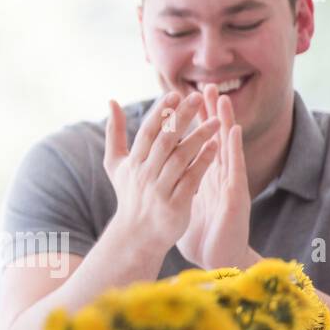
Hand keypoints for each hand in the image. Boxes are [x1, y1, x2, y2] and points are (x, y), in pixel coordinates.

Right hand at [104, 90, 219, 254]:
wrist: (136, 235)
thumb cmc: (128, 195)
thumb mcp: (114, 164)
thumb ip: (113, 132)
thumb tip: (112, 101)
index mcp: (133, 162)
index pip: (147, 131)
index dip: (160, 113)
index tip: (174, 95)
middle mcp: (145, 173)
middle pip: (165, 140)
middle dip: (182, 117)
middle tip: (198, 97)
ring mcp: (160, 189)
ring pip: (181, 157)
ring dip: (198, 137)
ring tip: (215, 121)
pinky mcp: (176, 204)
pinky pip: (192, 178)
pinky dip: (204, 162)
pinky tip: (217, 147)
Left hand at [177, 84, 253, 268]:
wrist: (214, 257)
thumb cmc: (197, 229)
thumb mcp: (179, 198)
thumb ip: (170, 179)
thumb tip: (154, 166)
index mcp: (201, 174)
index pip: (195, 140)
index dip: (191, 120)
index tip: (184, 95)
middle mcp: (216, 174)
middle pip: (213, 138)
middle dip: (210, 113)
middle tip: (207, 87)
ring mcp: (227, 183)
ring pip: (227, 148)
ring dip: (226, 123)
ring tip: (223, 100)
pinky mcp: (235, 196)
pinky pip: (235, 169)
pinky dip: (234, 149)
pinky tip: (233, 132)